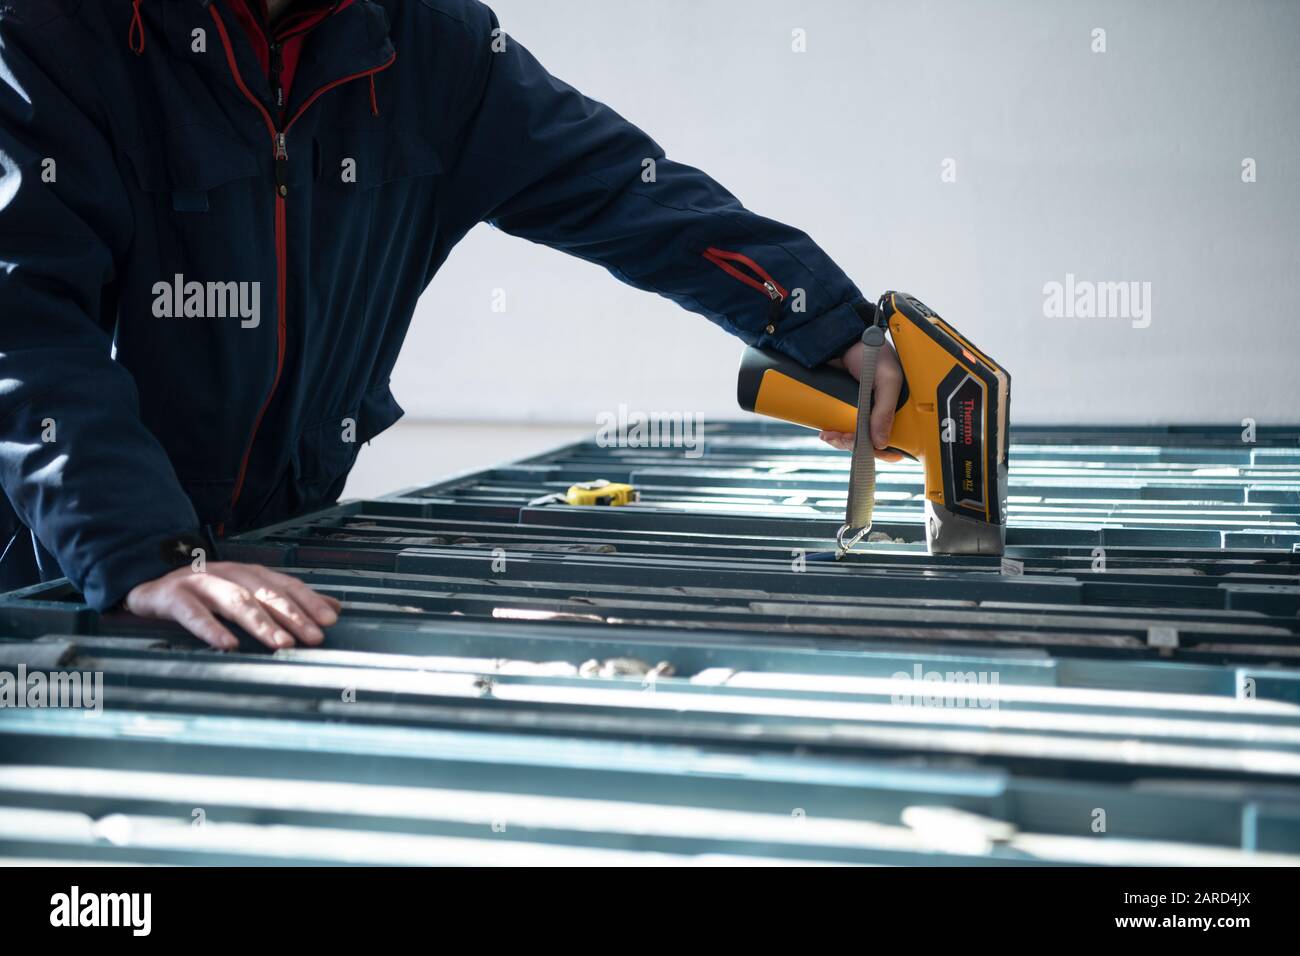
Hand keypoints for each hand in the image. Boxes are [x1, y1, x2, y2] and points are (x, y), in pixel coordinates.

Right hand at [124, 561, 340, 650]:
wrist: (149, 584)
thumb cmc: (205, 593)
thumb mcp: (247, 592)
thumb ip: (289, 600)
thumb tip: (335, 607)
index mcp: (249, 573)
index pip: (286, 585)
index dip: (309, 601)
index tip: (330, 620)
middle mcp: (229, 573)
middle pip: (266, 593)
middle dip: (293, 615)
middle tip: (313, 636)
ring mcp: (200, 582)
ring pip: (235, 600)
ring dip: (260, 623)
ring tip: (280, 643)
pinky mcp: (172, 596)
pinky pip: (193, 613)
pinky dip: (211, 629)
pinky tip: (228, 644)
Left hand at [819, 338, 903, 456]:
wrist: (844, 339)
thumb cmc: (873, 352)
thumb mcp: (887, 380)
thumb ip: (885, 410)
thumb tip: (880, 442)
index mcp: (900, 408)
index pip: (898, 441)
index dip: (885, 451)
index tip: (870, 450)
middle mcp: (883, 413)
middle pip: (873, 444)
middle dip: (856, 446)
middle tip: (840, 437)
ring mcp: (864, 412)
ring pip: (855, 439)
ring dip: (841, 441)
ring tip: (829, 434)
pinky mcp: (845, 409)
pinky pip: (842, 429)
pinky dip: (834, 433)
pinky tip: (826, 431)